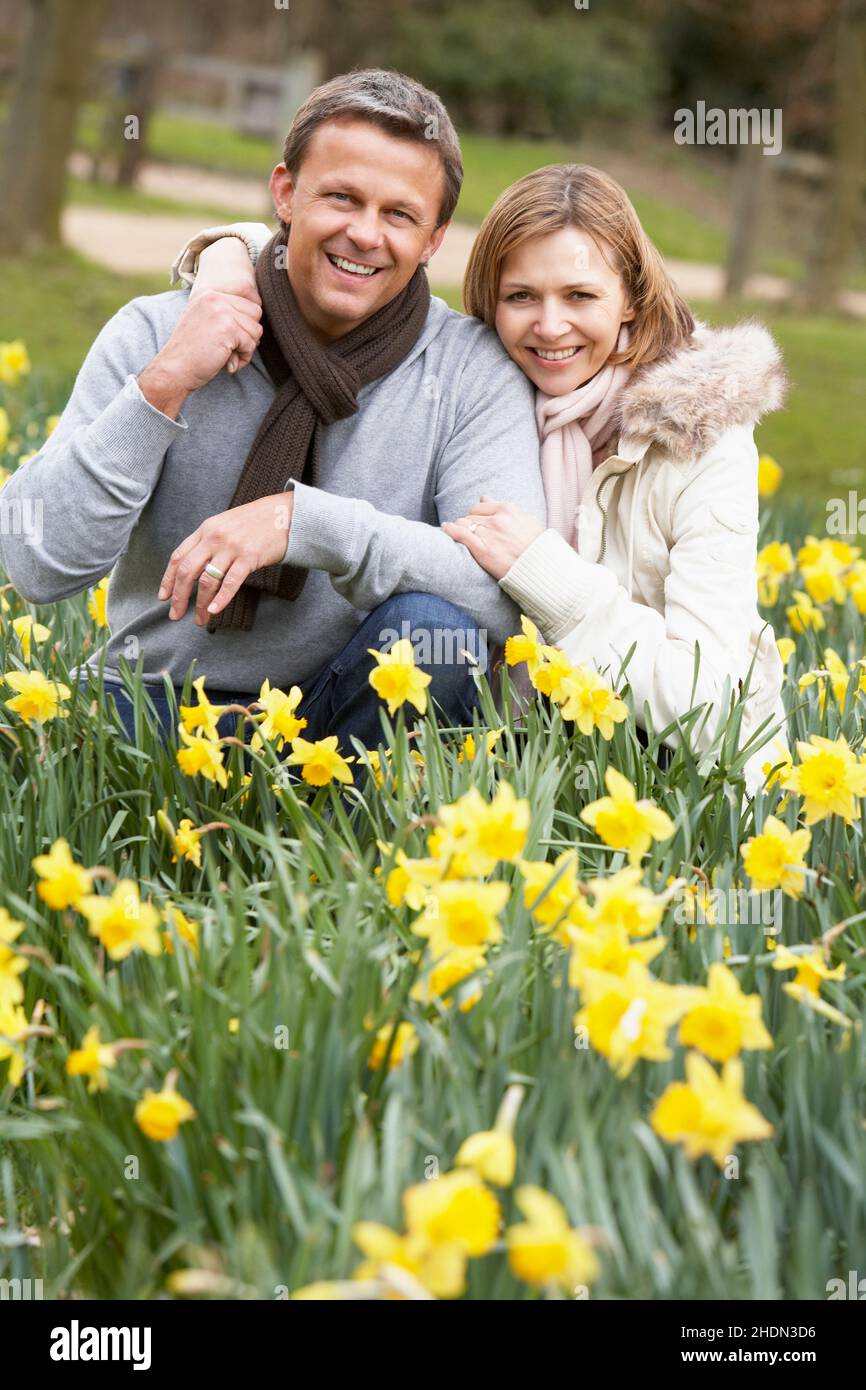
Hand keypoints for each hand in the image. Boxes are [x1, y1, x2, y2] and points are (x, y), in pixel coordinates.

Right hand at [137, 290, 262, 417]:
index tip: (239, 332)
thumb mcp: (203, 321)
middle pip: (255, 312)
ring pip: (256, 329)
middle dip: (249, 334)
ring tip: (228, 356)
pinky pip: (251, 344)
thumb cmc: (190, 351)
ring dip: (246, 348)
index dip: (249, 314)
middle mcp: (215, 298)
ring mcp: (222, 312)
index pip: (247, 293)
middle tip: (232, 348)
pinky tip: (228, 363)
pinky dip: (243, 358)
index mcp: (209, 293)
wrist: (174, 369)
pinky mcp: (228, 329)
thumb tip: (257, 315)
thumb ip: (225, 312)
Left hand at [158, 492, 293, 624]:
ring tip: (200, 619)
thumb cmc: (255, 522)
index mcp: (205, 530)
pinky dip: (221, 599)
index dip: (168, 579)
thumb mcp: (225, 525)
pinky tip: (215, 610)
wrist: (283, 515)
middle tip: (175, 614)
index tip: (164, 597)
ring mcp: (231, 547)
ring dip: (201, 604)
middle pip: (187, 571)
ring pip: (207, 580)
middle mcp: (214, 538)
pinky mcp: (249, 557)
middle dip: (179, 597)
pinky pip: (230, 582)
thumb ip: (208, 542)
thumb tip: (194, 569)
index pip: (178, 556)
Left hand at [441, 495, 544, 580]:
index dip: (477, 515)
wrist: (540, 570)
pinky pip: (461, 534)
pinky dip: (450, 530)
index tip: (476, 523)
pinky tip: (445, 529)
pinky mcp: (483, 550)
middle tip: (469, 533)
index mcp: (509, 510)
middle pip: (472, 515)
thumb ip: (506, 508)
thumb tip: (483, 497)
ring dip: (461, 528)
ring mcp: (490, 534)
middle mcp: (498, 519)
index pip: (482, 506)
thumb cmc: (536, 547)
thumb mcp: (527, 521)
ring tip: (457, 533)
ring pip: (465, 523)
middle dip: (469, 523)